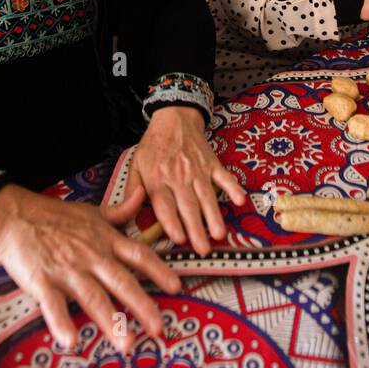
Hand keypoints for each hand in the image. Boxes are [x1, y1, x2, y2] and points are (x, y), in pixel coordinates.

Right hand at [0, 184, 181, 353]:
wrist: (14, 215)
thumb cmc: (53, 215)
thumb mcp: (92, 210)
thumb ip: (120, 210)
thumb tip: (141, 194)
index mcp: (105, 239)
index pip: (139, 255)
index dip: (160, 271)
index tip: (177, 287)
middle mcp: (91, 256)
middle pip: (122, 282)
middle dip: (142, 305)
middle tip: (159, 327)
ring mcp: (67, 269)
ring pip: (93, 297)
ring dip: (111, 321)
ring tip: (126, 343)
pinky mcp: (42, 280)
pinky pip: (54, 305)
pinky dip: (62, 322)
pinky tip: (71, 341)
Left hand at [101, 105, 245, 256]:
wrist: (174, 118)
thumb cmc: (153, 146)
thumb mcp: (136, 165)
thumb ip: (132, 191)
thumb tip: (128, 215)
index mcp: (157, 178)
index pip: (165, 204)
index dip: (172, 222)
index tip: (178, 239)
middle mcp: (178, 176)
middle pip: (188, 206)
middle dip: (196, 229)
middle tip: (202, 249)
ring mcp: (198, 170)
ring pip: (207, 196)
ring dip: (214, 216)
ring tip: (219, 235)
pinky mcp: (213, 164)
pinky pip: (224, 177)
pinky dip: (233, 188)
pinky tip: (240, 201)